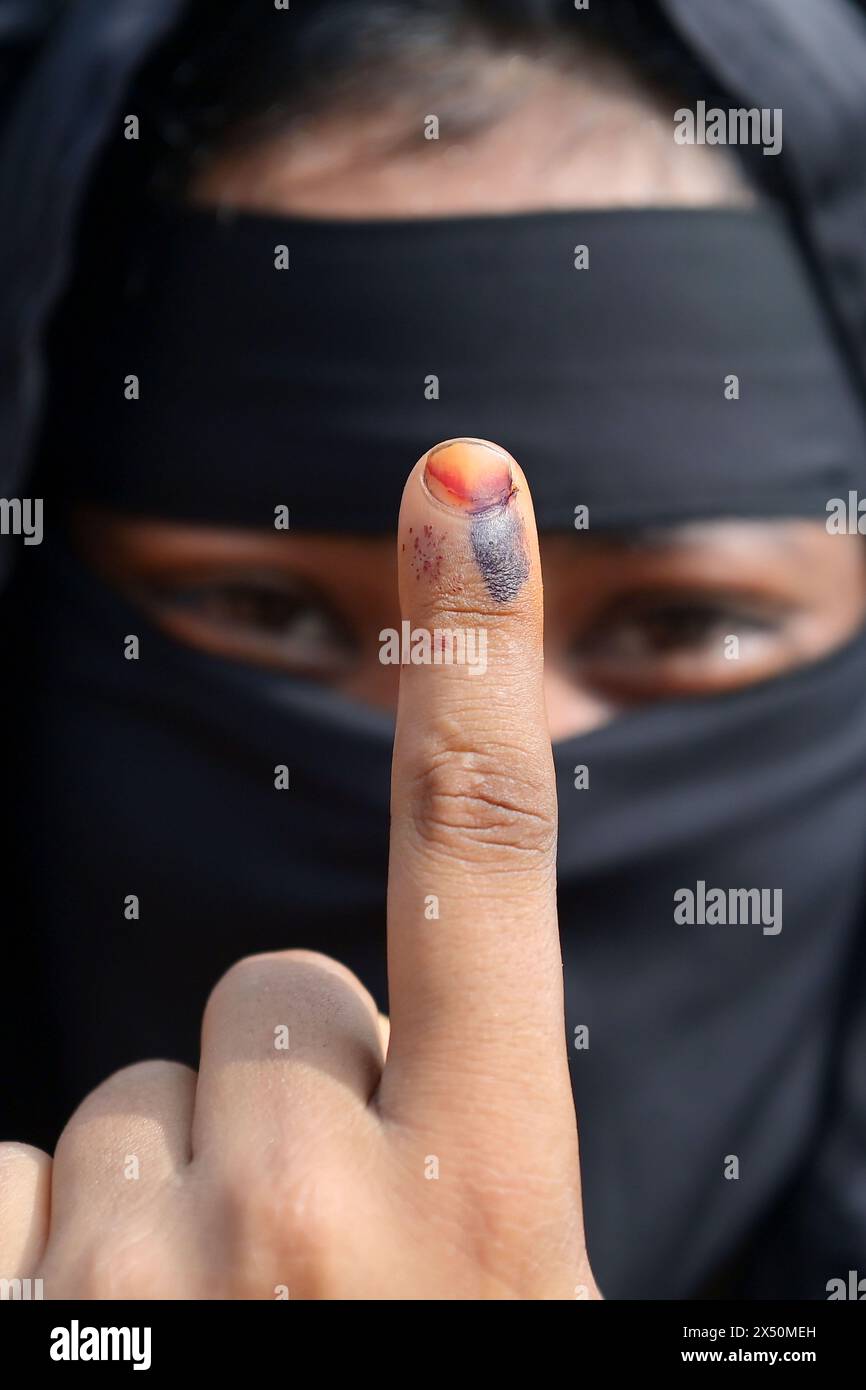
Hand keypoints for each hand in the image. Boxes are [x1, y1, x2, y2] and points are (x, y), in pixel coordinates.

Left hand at [0, 440, 599, 1299]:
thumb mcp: (517, 1285)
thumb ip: (478, 1142)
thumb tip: (372, 1019)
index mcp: (490, 1201)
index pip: (480, 860)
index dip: (473, 658)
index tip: (462, 490)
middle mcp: (315, 1220)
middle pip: (269, 997)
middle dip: (289, 1093)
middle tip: (322, 1250)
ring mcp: (147, 1270)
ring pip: (132, 1100)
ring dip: (175, 1189)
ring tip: (227, 1315)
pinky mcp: (8, 1310)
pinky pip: (2, 1176)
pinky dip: (47, 1241)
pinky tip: (117, 1315)